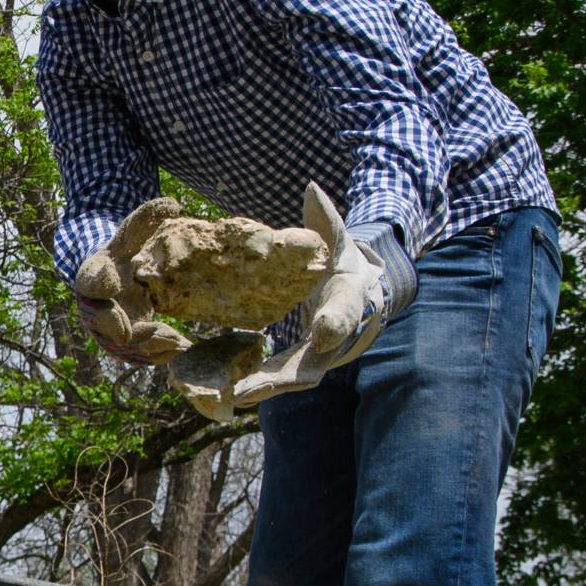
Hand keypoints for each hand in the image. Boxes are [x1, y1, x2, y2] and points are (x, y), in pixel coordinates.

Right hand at [69, 199, 192, 363]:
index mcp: (91, 276)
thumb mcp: (131, 233)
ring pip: (120, 346)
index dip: (98, 282)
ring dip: (146, 346)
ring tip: (177, 339)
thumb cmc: (123, 252)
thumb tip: (173, 204)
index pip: (88, 281)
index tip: (114, 281)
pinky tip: (182, 347)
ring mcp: (108, 328)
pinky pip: (137, 356)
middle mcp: (93, 307)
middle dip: (118, 327)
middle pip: (100, 322)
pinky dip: (158, 355)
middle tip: (141, 330)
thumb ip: (146, 218)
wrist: (116, 275)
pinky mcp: (126, 341)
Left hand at [186, 184, 416, 416]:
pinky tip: (224, 392)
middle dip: (282, 377)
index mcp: (349, 298)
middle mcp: (337, 336)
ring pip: (294, 379)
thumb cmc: (344, 261)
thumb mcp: (338, 236)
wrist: (360, 291)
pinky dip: (256, 387)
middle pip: (314, 362)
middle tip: (249, 388)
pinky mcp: (303, 363)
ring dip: (262, 390)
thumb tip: (311, 188)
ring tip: (228, 397)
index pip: (345, 312)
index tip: (321, 330)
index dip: (336, 323)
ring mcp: (321, 355)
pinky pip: (280, 379)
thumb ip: (325, 218)